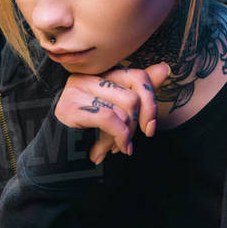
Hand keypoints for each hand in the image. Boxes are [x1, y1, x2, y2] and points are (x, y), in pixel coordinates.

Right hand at [53, 61, 170, 164]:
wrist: (61, 159)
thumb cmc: (92, 135)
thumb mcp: (120, 113)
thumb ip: (140, 90)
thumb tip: (166, 68)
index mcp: (100, 74)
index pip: (137, 76)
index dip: (151, 103)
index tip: (150, 128)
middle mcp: (87, 76)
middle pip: (133, 94)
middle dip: (137, 124)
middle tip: (130, 143)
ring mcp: (77, 90)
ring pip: (123, 109)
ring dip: (124, 136)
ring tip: (113, 147)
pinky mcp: (71, 108)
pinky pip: (110, 119)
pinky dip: (118, 138)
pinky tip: (114, 150)